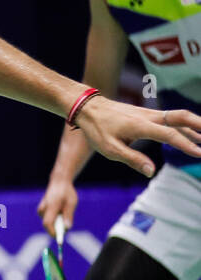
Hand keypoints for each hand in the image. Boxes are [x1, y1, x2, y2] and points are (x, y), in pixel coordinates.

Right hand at [37, 179, 76, 237]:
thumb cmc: (66, 192)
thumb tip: (67, 228)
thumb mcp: (71, 203)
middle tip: (66, 223)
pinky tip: (59, 210)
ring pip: (49, 222)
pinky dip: (55, 219)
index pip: (48, 223)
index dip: (53, 232)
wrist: (58, 182)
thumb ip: (69, 215)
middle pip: (48, 224)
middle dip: (57, 228)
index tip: (60, 239)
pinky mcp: (42, 210)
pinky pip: (48, 219)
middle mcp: (43, 209)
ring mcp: (41, 209)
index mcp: (51, 206)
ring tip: (63, 211)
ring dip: (57, 222)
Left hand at [74, 98, 200, 176]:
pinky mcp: (149, 115)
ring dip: (196, 126)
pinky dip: (185, 126)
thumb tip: (151, 171)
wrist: (89, 108)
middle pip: (181, 117)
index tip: (199, 154)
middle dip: (200, 126)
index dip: (185, 145)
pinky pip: (172, 119)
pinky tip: (193, 134)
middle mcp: (149, 116)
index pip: (169, 135)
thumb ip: (132, 159)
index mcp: (140, 125)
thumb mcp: (109, 148)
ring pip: (178, 117)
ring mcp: (150, 114)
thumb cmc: (97, 129)